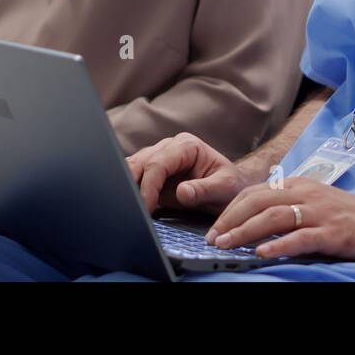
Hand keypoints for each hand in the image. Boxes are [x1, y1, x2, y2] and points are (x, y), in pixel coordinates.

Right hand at [126, 133, 264, 214]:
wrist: (230, 189)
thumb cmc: (230, 186)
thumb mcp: (224, 188)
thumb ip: (204, 189)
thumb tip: (182, 192)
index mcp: (186, 145)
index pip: (158, 163)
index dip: (149, 185)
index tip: (146, 206)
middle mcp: (169, 147)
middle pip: (140, 162)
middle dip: (132, 185)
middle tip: (130, 209)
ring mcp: (158, 158)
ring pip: (132, 167)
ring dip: (126, 186)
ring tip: (125, 207)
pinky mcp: (152, 173)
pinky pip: (133, 177)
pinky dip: (128, 190)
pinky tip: (126, 205)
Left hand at [206, 177, 354, 261]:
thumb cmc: (352, 217)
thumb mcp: (315, 203)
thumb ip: (288, 206)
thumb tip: (253, 220)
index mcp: (299, 185)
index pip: (255, 192)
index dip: (230, 209)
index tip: (214, 227)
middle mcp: (306, 194)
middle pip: (258, 201)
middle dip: (230, 220)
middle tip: (212, 238)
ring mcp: (321, 213)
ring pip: (274, 216)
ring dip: (245, 231)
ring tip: (227, 244)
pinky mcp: (334, 233)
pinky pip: (301, 237)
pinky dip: (279, 245)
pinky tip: (262, 253)